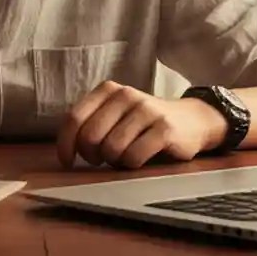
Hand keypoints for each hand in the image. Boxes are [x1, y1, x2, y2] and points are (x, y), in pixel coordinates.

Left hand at [56, 81, 227, 168]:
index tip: (67, 161)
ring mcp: (146, 110)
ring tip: (125, 155)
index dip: (66, 144)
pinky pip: (133, 157)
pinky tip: (140, 159)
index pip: (74, 118)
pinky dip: (132, 165)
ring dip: (115, 161)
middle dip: (92, 156)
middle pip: (90, 137)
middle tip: (103, 159)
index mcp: (108, 90)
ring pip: (111, 149)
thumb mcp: (116, 114)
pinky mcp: (164, 128)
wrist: (191, 121)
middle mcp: (126, 95)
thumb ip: (92, 122)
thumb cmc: (144, 123)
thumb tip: (65, 149)